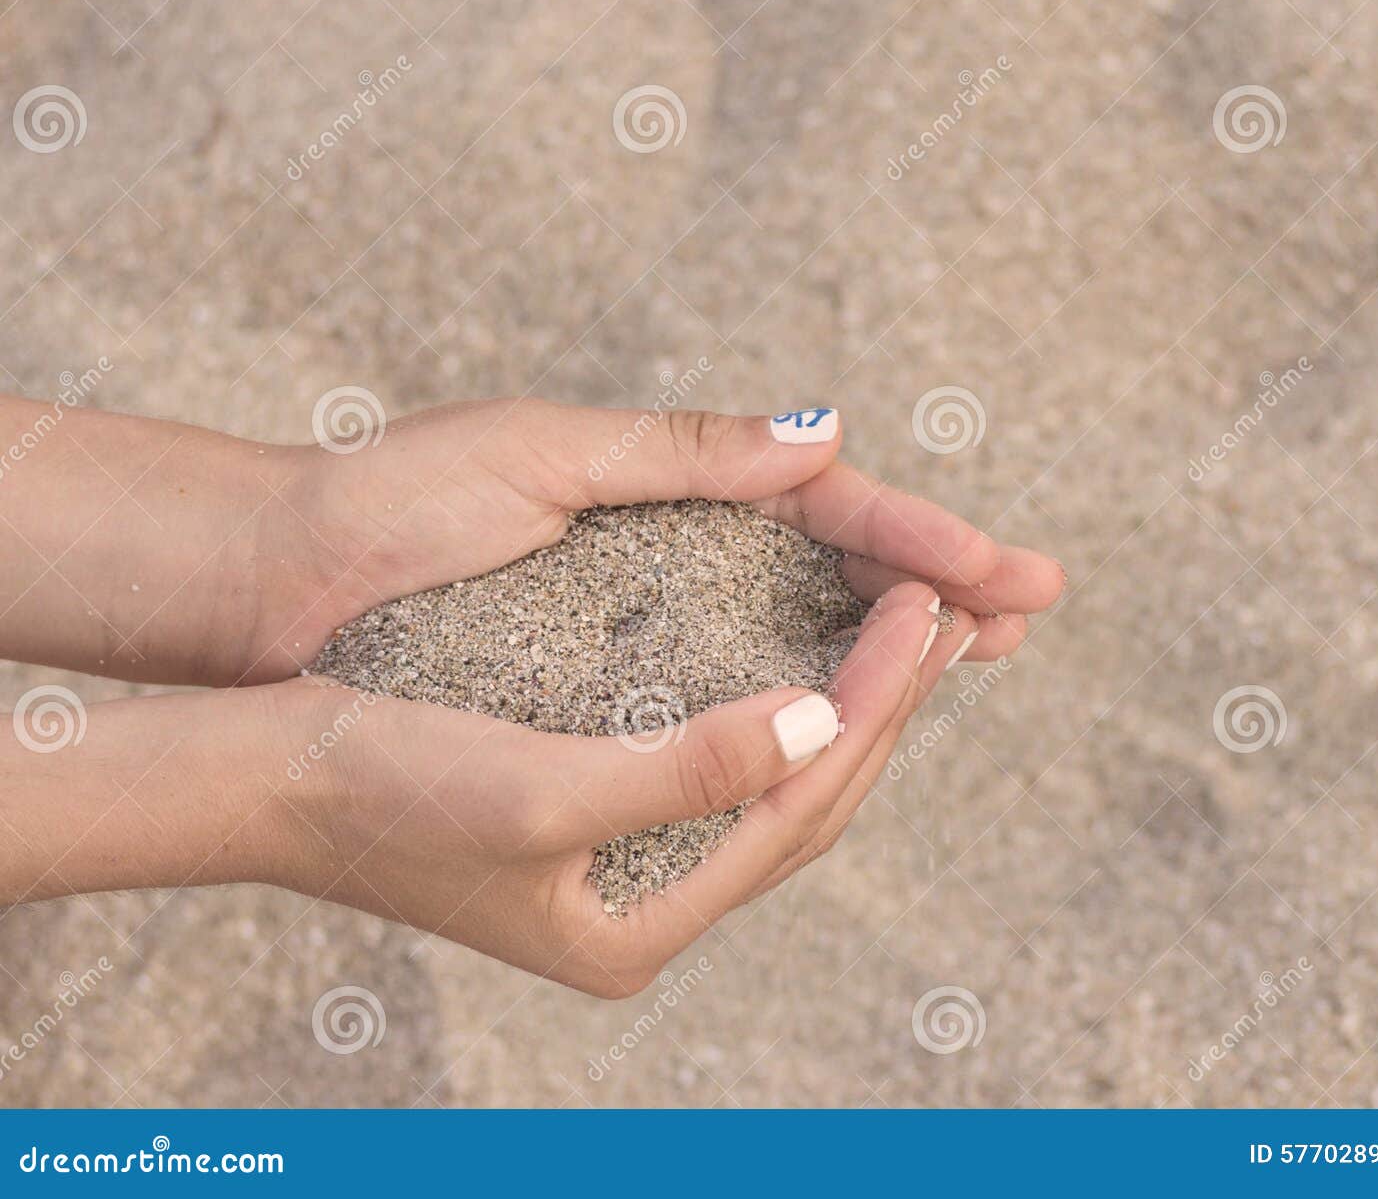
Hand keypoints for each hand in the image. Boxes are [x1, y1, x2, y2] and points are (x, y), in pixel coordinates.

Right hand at [0, 584, 976, 993]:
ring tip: (908, 621)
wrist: (265, 769)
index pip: (798, 805)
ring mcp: (628, 860)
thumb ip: (688, 768)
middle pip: (804, 799)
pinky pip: (726, 751)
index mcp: (641, 928)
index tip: (929, 609)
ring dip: (845, 698)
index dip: (875, 706)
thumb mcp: (540, 791)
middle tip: (953, 609)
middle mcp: (647, 905)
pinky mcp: (602, 803)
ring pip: (773, 776)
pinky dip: (778, 694)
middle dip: (884, 705)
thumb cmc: (383, 785)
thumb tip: (820, 721)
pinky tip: (809, 643)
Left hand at [254, 399, 1063, 681]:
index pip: (827, 513)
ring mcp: (650, 624)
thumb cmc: (394, 504)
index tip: (1009, 572)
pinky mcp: (612, 686)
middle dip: (936, 588)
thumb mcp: (541, 454)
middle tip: (1033, 605)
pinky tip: (854, 708)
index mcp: (676, 486)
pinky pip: (731, 693)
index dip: (922, 541)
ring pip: (799, 635)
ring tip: (979, 648)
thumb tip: (826, 434)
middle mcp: (677, 555)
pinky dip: (801, 698)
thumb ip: (684, 450)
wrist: (280, 585)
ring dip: (889, 645)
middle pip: (835, 573)